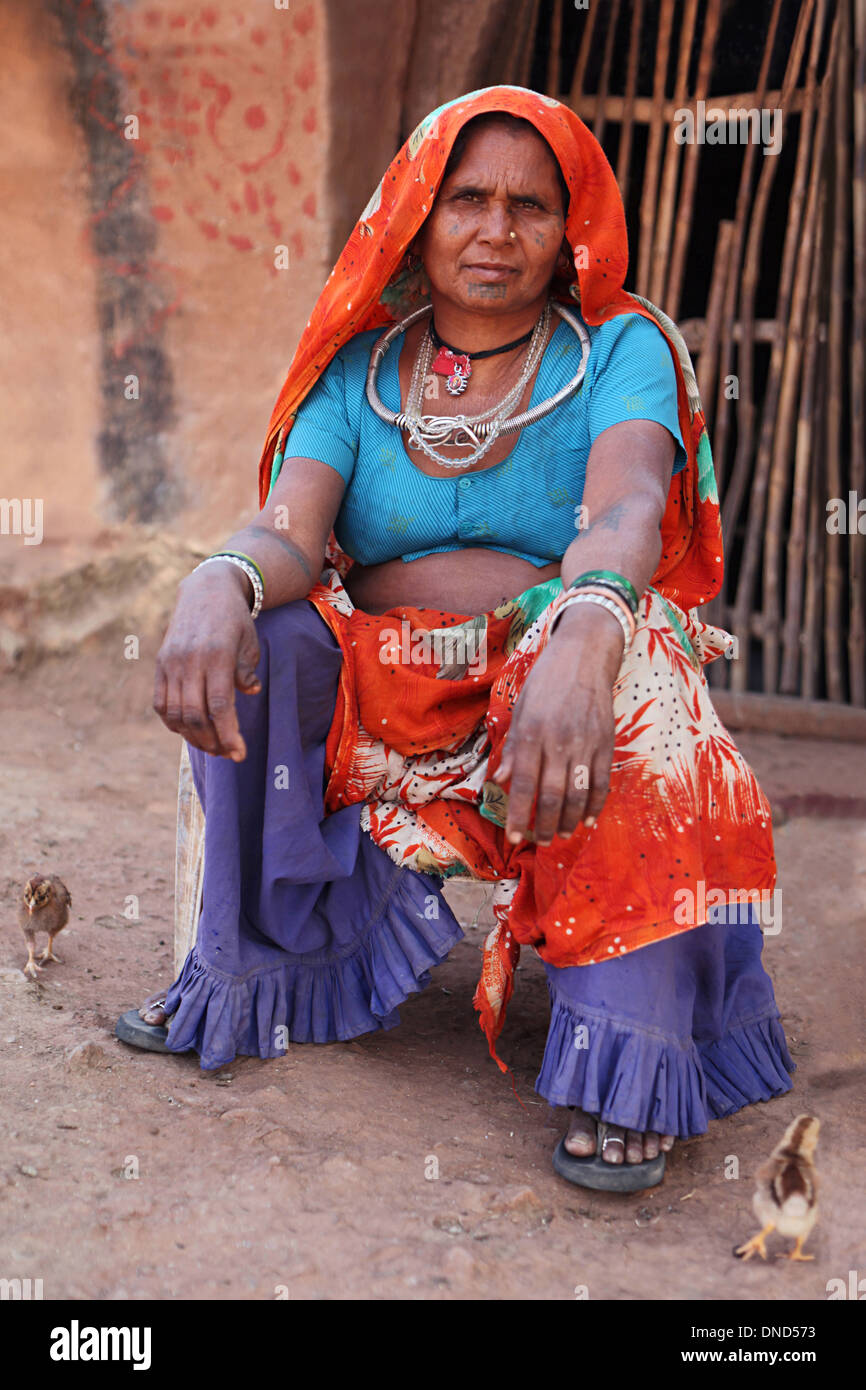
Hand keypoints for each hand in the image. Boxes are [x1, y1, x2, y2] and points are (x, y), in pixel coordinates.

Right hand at [153, 564, 261, 759]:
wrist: (205, 591)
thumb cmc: (234, 620)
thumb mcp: (249, 642)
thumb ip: (247, 670)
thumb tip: (251, 692)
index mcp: (217, 655)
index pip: (219, 705)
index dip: (228, 734)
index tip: (239, 753)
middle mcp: (189, 660)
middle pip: (195, 715)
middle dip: (212, 742)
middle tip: (228, 754)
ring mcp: (171, 662)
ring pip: (176, 713)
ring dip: (193, 737)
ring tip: (211, 747)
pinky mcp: (160, 664)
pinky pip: (161, 703)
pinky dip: (173, 722)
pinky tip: (189, 731)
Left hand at [493, 604, 621, 844]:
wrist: (585, 656)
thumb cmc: (545, 683)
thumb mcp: (520, 710)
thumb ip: (512, 749)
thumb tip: (501, 782)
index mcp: (532, 733)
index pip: (523, 784)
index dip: (518, 815)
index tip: (514, 838)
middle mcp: (558, 741)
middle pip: (552, 796)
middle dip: (543, 825)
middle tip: (538, 841)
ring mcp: (585, 743)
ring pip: (578, 795)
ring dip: (568, 821)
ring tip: (559, 834)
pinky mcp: (606, 743)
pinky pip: (602, 783)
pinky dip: (595, 806)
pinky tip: (587, 820)